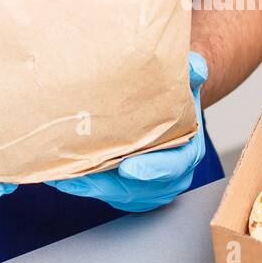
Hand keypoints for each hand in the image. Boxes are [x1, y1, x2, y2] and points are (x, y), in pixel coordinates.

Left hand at [50, 52, 207, 212]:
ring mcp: (149, 187)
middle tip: (82, 173)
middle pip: (141, 188)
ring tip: (65, 174)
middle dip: (109, 182)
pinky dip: (86, 187)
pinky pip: (107, 195)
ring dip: (92, 186)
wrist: (165, 108)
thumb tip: (195, 67)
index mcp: (188, 150)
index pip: (174, 165)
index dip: (152, 168)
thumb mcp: (185, 79)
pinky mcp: (129, 191)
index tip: (128, 167)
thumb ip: (192, 71)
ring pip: (119, 194)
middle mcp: (171, 174)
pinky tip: (65, 176)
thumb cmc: (173, 96)